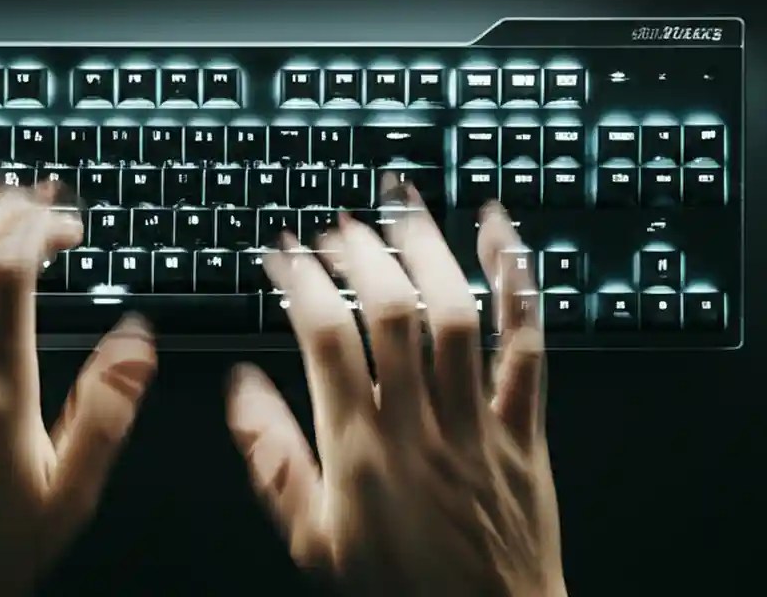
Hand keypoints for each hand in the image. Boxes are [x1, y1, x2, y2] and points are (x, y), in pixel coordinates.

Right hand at [226, 191, 565, 596]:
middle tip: (339, 225)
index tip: (285, 252)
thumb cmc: (400, 590)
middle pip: (392, 313)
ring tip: (402, 207)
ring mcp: (476, 423)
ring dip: (428, 251)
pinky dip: (517, 287)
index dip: (302, 283)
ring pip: (456, 317)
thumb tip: (240, 392)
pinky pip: (526, 349)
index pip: (325, 340)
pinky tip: (501, 237)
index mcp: (360, 450)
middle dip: (361, 255)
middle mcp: (418, 425)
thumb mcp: (314, 540)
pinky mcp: (523, 428)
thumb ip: (276, 462)